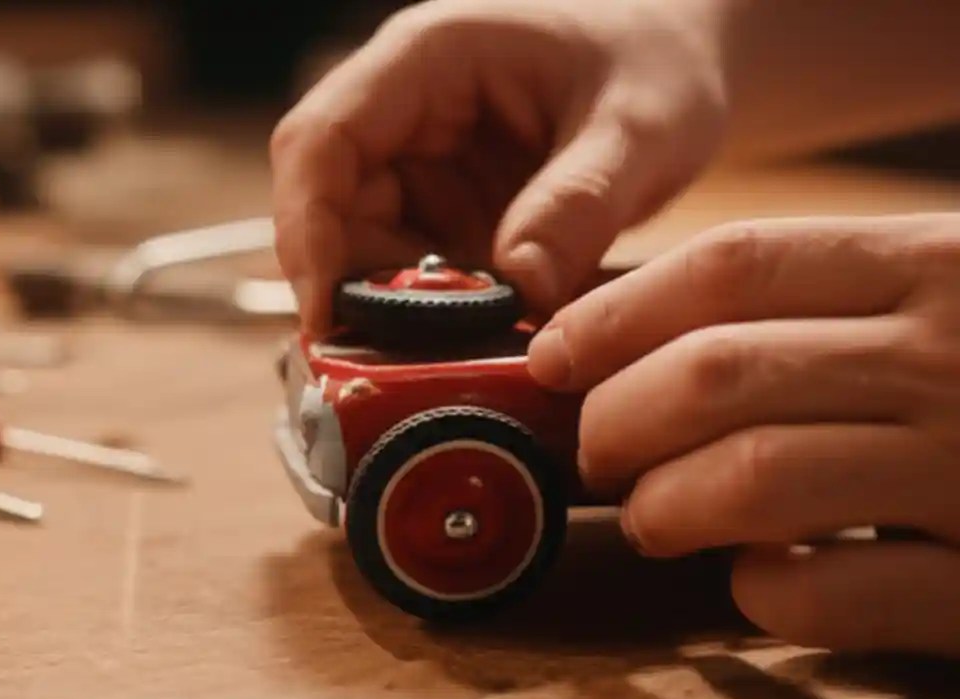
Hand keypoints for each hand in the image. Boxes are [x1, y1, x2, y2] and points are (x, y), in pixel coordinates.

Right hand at [270, 0, 729, 331]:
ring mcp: (419, 159)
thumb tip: (520, 289)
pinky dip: (433, 310)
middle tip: (411, 355)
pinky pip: (409, 266)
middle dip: (356, 287)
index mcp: (427, 59)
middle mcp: (402, 108)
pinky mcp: (443, 204)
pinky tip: (480, 335)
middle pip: (326, 205)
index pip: (320, 141)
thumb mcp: (640, 128)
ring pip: (359, 246)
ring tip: (461, 348)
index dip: (308, 231)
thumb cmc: (658, 59)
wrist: (681, 54)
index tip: (326, 314)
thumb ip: (581, 203)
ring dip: (395, 306)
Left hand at [527, 213, 959, 655]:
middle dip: (617, 419)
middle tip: (597, 451)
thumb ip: (823, 306)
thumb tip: (626, 339)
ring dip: (667, 505)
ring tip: (654, 518)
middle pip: (718, 373)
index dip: (614, 313)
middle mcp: (954, 356)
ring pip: (755, 479)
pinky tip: (760, 581)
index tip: (553, 354)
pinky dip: (762, 595)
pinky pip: (832, 596)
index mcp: (936, 267)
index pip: (734, 267)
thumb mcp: (943, 299)